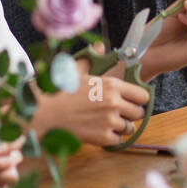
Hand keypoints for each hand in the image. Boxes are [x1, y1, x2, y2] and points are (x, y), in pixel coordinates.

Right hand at [30, 69, 150, 147]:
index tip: (131, 101)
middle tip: (117, 112)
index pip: (143, 95)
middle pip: (139, 113)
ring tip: (106, 122)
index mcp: (111, 85)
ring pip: (129, 128)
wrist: (44, 113)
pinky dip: (110, 139)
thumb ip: (92, 58)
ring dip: (121, 127)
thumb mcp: (76, 70)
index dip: (137, 99)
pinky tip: (99, 131)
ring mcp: (109, 121)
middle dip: (130, 114)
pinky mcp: (103, 137)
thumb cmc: (59, 91)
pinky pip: (118, 141)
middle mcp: (114, 103)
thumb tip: (100, 46)